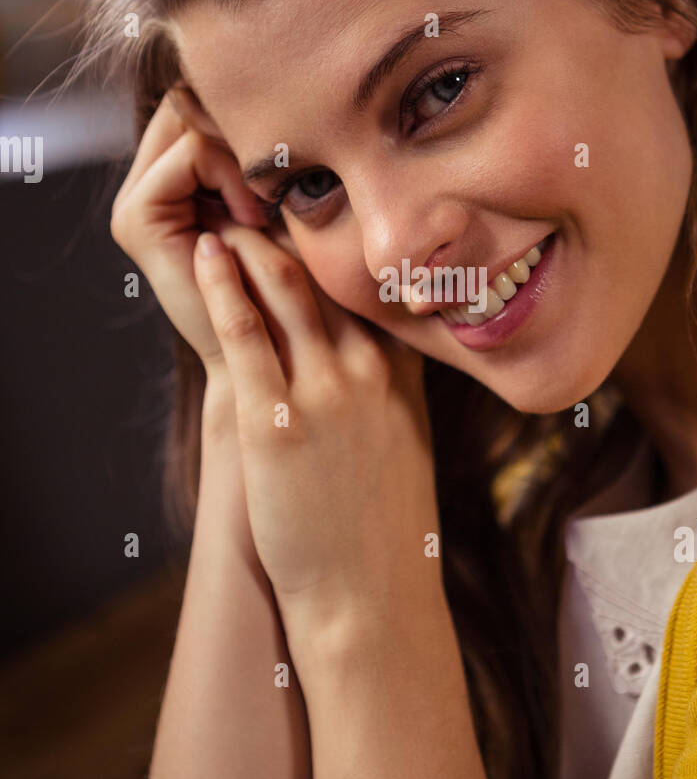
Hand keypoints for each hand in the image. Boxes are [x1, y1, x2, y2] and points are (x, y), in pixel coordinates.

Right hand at [109, 92, 268, 375]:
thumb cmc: (298, 278)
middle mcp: (149, 183)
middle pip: (192, 103)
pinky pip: (190, 155)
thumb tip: (284, 72)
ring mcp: (137, 200)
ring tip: (261, 210)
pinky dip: (230, 177)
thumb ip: (265, 148)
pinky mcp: (136, 218)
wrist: (276, 349)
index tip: (286, 163)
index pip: (203, 102)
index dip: (246, 116)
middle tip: (273, 181)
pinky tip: (249, 217)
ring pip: (193, 122)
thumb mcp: (284, 199)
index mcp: (178, 175)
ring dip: (241, 158)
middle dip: (240, 130)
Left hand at [191, 223, 445, 654]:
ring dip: (247, 238)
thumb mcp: (409, 437)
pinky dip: (222, 285)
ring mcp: (326, 391)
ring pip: (282, 285)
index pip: (370, 277)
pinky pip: (246, 331)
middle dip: (285, 219)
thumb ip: (395, 381)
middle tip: (252, 183)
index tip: (312, 199)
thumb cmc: (384, 525)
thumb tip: (377, 345)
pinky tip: (206, 254)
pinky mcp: (275, 420)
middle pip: (324, 267)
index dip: (337, 232)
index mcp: (404, 369)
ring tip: (220, 206)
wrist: (371, 595)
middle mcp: (370, 369)